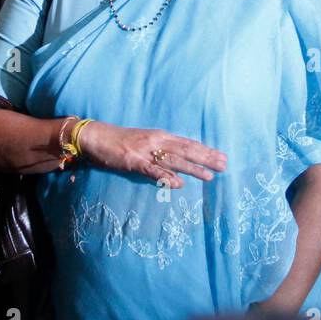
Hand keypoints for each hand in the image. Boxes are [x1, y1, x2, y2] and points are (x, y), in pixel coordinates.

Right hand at [77, 121, 226, 188]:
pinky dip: (165, 177)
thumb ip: (162, 152)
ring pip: (173, 160)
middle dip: (206, 158)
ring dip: (192, 169)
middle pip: (186, 150)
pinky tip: (178, 184)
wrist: (96, 136)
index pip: (188, 143)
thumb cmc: (120, 141)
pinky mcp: (133, 161)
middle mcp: (156, 141)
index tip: (222, 157)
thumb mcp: (145, 142)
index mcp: (161, 136)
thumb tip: (179, 165)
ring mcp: (145, 151)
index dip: (206, 150)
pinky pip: (152, 171)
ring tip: (209, 176)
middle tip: (224, 165)